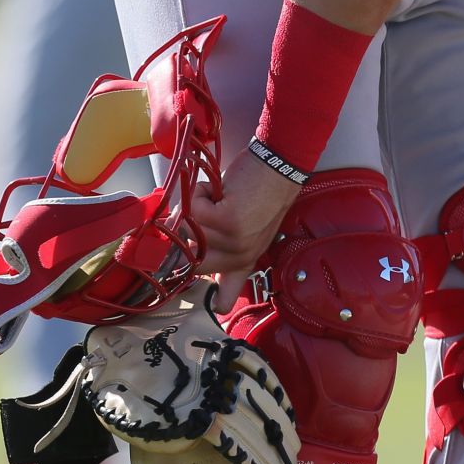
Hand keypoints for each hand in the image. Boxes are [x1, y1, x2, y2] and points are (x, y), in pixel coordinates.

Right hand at [191, 148, 301, 308]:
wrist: (279, 164)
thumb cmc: (259, 190)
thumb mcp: (247, 228)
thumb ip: (223, 250)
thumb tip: (183, 263)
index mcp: (245, 260)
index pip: (223, 299)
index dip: (204, 297)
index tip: (199, 298)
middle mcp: (241, 256)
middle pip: (188, 260)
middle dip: (187, 232)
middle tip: (207, 212)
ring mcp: (235, 241)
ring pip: (187, 229)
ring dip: (195, 206)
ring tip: (218, 195)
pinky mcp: (228, 222)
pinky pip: (192, 211)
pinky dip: (198, 193)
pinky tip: (216, 188)